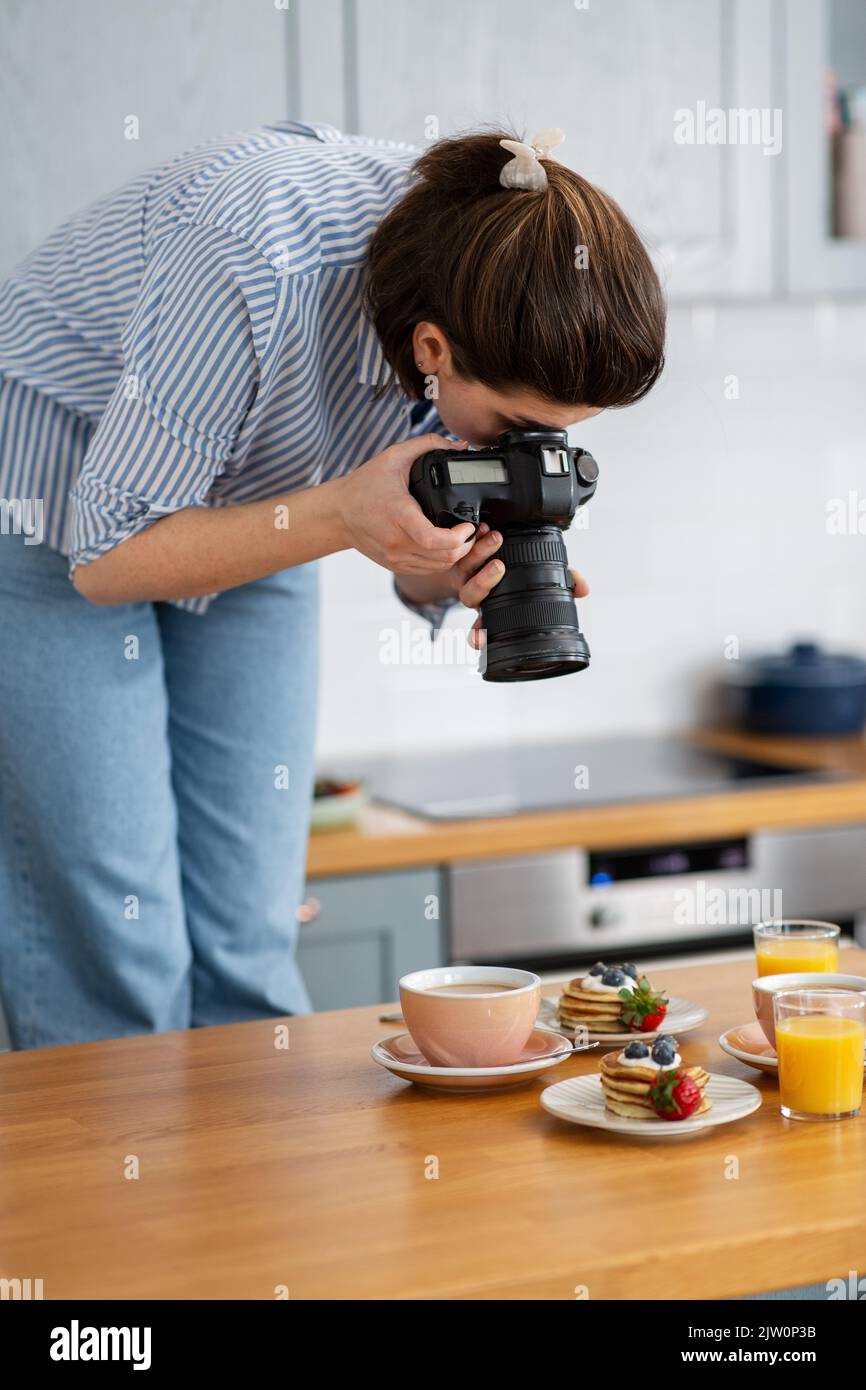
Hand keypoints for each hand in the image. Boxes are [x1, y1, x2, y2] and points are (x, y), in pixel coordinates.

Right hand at [334, 434, 476, 574]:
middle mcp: (396, 541)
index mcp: (399, 515)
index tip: (469, 525)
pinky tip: (445, 546)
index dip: (459, 537)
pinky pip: (427, 570)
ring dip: (456, 555)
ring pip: (439, 567)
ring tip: (463, 538)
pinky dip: (442, 561)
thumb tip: (461, 445)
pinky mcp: (395, 565)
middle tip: (472, 531)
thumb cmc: (364, 485)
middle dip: (466, 546)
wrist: (338, 513)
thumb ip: (427, 444)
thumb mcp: (394, 456)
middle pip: (443, 557)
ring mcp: (395, 557)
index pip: (434, 539)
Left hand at [457, 543, 590, 650]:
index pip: (483, 628)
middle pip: (471, 595)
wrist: (499, 546)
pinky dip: (473, 538)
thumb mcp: (544, 577)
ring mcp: (466, 574)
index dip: (480, 636)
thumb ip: (564, 583)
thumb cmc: (520, 568)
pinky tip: (484, 528)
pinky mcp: (461, 553)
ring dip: (480, 553)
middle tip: (500, 567)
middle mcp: (478, 594)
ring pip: (466, 569)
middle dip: (484, 581)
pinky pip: (462, 547)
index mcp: (494, 607)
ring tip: (496, 538)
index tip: (479, 639)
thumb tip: (584, 589)